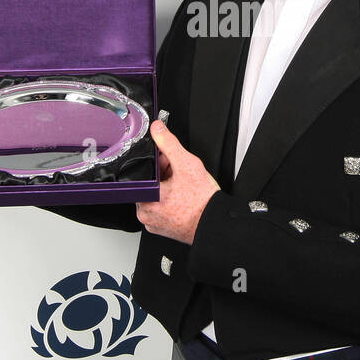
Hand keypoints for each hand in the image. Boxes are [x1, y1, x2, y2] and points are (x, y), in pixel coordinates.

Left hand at [135, 120, 219, 244]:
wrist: (215, 222)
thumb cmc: (202, 202)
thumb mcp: (186, 164)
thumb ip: (169, 143)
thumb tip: (158, 129)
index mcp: (146, 198)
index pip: (144, 172)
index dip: (158, 163)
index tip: (169, 162)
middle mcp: (146, 214)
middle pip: (149, 184)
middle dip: (163, 174)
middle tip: (179, 173)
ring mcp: (153, 223)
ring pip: (155, 197)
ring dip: (167, 187)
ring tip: (183, 186)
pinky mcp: (162, 229)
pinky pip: (161, 210)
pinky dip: (170, 202)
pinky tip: (183, 198)